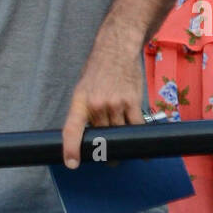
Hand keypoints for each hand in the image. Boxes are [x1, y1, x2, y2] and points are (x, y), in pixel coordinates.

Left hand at [60, 39, 144, 168]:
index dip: (70, 149)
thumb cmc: (99, 70)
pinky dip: (138, 137)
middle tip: (106, 157)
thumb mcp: (84, 88)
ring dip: (122, 143)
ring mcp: (115, 104)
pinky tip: (142, 147)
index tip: (71, 163)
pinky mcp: (132, 102)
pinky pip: (136, 127)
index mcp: (80, 101)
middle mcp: (96, 104)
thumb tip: (88, 135)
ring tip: (123, 144)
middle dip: (104, 149)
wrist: (117, 49)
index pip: (72, 129)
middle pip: (101, 137)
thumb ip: (86, 111)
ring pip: (119, 134)